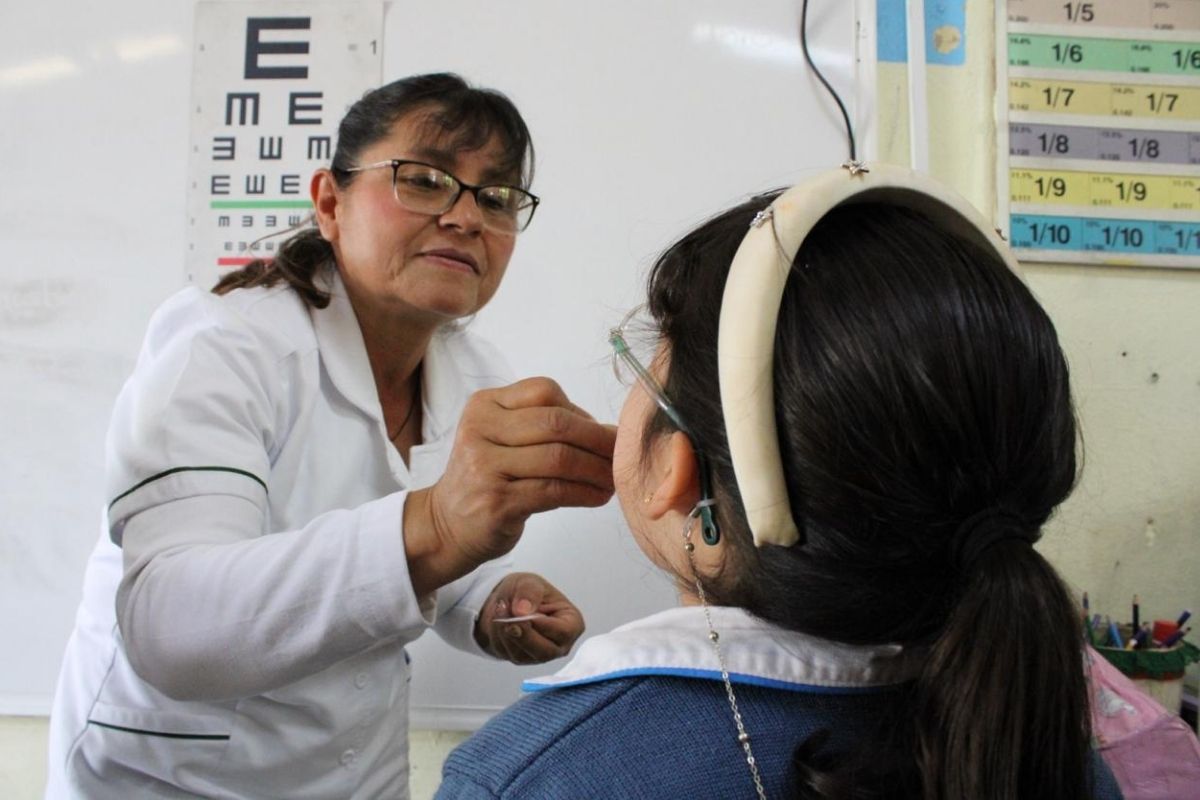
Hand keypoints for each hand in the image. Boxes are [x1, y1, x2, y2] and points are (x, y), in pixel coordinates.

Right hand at [404, 377, 615, 596]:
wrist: (445, 525)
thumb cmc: (486, 479)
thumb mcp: (501, 438)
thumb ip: (543, 426)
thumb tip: (607, 430)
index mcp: (484, 405)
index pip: (544, 392)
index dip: (581, 412)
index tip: (601, 433)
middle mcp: (479, 430)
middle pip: (556, 424)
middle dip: (598, 440)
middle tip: (621, 454)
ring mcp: (485, 467)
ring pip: (559, 459)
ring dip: (597, 470)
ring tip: (613, 479)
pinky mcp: (496, 503)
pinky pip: (554, 491)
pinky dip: (585, 493)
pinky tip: (598, 496)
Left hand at [475, 573, 584, 663]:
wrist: (509, 599)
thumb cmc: (528, 591)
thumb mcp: (531, 582)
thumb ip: (529, 592)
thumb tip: (522, 611)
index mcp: (572, 624)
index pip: (563, 632)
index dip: (543, 625)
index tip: (523, 613)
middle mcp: (558, 645)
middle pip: (544, 652)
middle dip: (522, 634)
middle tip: (507, 617)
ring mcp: (539, 655)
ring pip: (521, 655)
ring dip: (504, 632)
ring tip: (501, 608)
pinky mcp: (520, 659)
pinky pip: (506, 653)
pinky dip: (497, 635)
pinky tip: (498, 619)